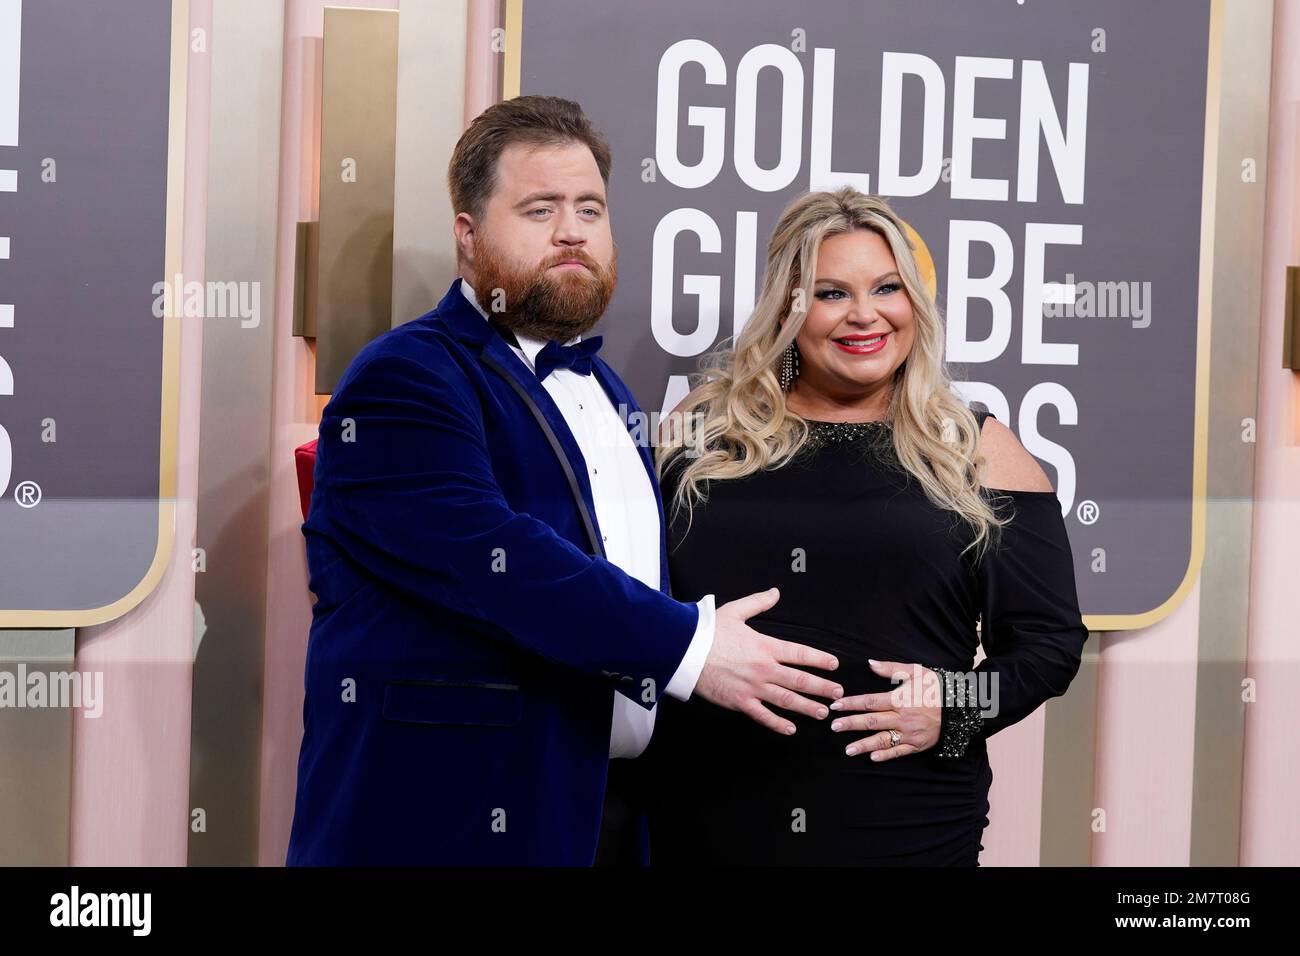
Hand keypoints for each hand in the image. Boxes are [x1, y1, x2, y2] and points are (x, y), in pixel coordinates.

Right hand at [692, 587, 842, 734]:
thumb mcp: (735, 611)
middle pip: (800, 680)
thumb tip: (776, 592)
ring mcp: (753, 687)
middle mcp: (764, 669)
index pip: (800, 654)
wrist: (685, 650)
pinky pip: (763, 716)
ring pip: (787, 700)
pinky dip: (778, 724)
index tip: (834, 665)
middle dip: (822, 688)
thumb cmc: (708, 630)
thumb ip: (758, 602)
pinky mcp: (740, 702)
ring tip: (823, 712)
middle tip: (838, 693)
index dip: (820, 660)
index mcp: (765, 646)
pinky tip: (791, 729)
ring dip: (807, 707)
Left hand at [828, 658, 940, 760]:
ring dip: (863, 745)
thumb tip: (870, 663)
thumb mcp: (916, 672)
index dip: (851, 704)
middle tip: (833, 727)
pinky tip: (872, 757)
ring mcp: (910, 734)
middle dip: (851, 724)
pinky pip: (899, 752)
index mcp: (900, 699)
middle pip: (871, 721)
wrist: (960, 708)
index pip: (870, 702)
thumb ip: (891, 668)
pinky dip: (885, 755)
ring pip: (882, 740)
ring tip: (847, 750)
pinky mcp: (917, 745)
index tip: (835, 705)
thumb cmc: (936, 687)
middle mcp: (902, 718)